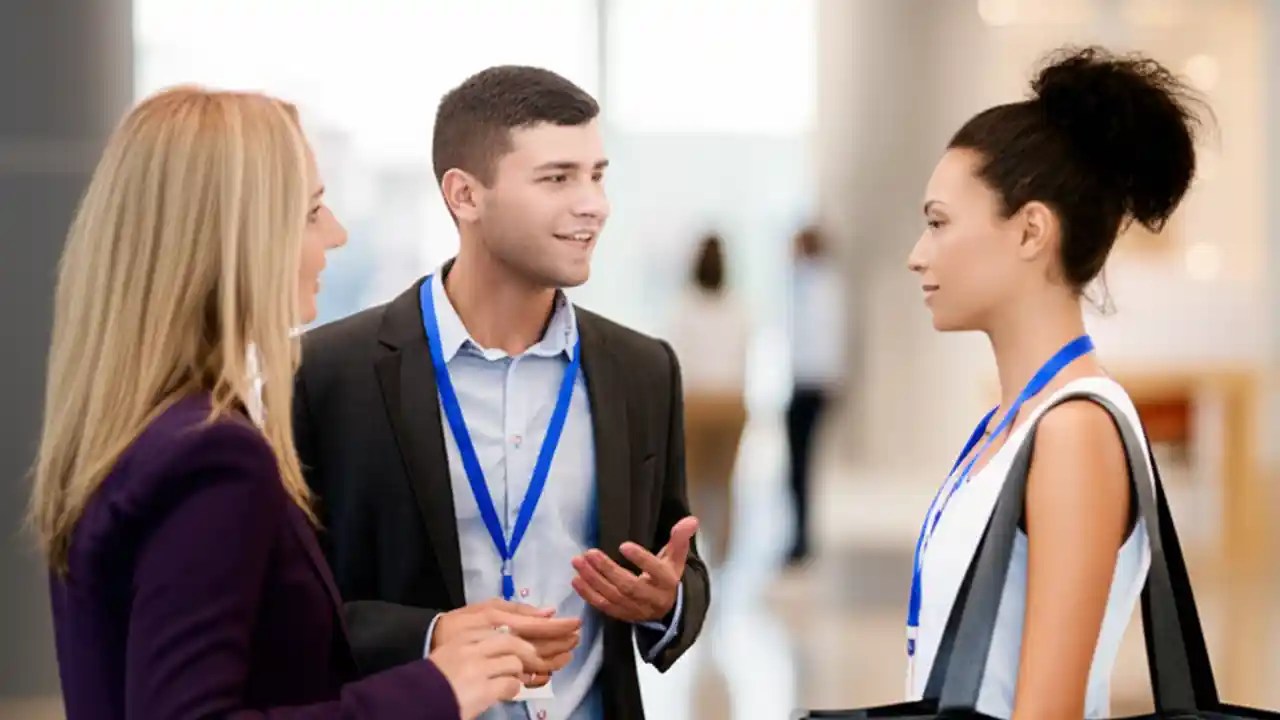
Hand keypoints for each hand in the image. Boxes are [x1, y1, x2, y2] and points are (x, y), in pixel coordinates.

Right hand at [429, 628, 539, 719]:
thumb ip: (473, 647)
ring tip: (514, 680)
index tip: (524, 644)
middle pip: (512, 642)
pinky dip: (512, 689)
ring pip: (514, 662)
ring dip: (518, 673)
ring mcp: (478, 668)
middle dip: (527, 651)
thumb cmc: (432, 680)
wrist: (416, 700)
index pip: (499, 629)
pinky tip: (507, 693)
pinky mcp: (483, 689)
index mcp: (463, 637)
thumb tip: (501, 649)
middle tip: (535, 660)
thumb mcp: (451, 654)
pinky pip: (510, 684)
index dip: (517, 637)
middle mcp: (472, 648)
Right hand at [432, 599, 580, 681]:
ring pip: (519, 664)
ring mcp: (481, 666)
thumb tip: (548, 612)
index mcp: (483, 624)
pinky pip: (511, 685)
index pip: (527, 624)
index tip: (575, 625)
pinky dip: (518, 685)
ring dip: (536, 668)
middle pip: (527, 645)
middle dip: (554, 647)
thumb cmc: (452, 645)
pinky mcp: (481, 688)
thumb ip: (514, 613)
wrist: (423, 680)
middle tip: (572, 648)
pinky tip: (521, 683)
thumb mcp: (480, 619)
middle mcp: (482, 642)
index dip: (554, 626)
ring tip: (549, 667)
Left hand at [571, 516, 697, 622]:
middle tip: (589, 553)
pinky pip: (603, 607)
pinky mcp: (622, 616)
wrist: (666, 609)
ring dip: (593, 580)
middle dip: (608, 570)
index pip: (656, 571)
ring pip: (613, 596)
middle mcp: (651, 599)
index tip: (623, 545)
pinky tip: (576, 580)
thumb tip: (691, 519)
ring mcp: (635, 610)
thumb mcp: (676, 558)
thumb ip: (680, 539)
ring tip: (578, 562)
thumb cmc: (667, 577)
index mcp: (667, 582)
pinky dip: (588, 594)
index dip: (641, 559)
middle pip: (629, 586)